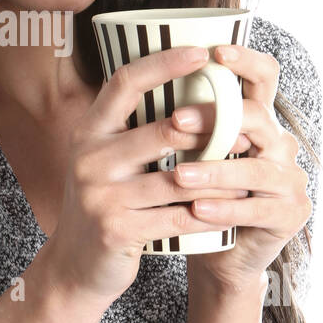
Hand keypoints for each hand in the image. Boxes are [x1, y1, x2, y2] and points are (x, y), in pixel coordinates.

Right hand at [43, 45, 253, 311]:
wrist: (75, 268)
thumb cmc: (104, 207)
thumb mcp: (105, 162)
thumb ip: (132, 130)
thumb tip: (187, 95)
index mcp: (88, 132)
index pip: (125, 83)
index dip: (164, 64)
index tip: (201, 53)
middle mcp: (89, 158)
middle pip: (163, 130)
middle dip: (211, 130)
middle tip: (246, 128)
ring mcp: (100, 195)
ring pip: (179, 179)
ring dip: (219, 177)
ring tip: (247, 171)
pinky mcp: (116, 230)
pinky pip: (177, 218)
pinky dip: (208, 215)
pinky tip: (230, 212)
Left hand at [174, 43, 312, 297]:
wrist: (217, 253)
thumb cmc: (196, 193)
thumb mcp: (189, 152)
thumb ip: (182, 120)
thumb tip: (138, 76)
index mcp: (258, 119)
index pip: (264, 76)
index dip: (245, 60)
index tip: (214, 52)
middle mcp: (281, 143)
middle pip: (258, 117)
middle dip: (216, 117)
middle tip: (175, 120)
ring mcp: (291, 179)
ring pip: (257, 168)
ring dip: (214, 170)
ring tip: (178, 176)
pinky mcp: (292, 214)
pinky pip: (258, 208)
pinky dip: (224, 208)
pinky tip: (196, 210)